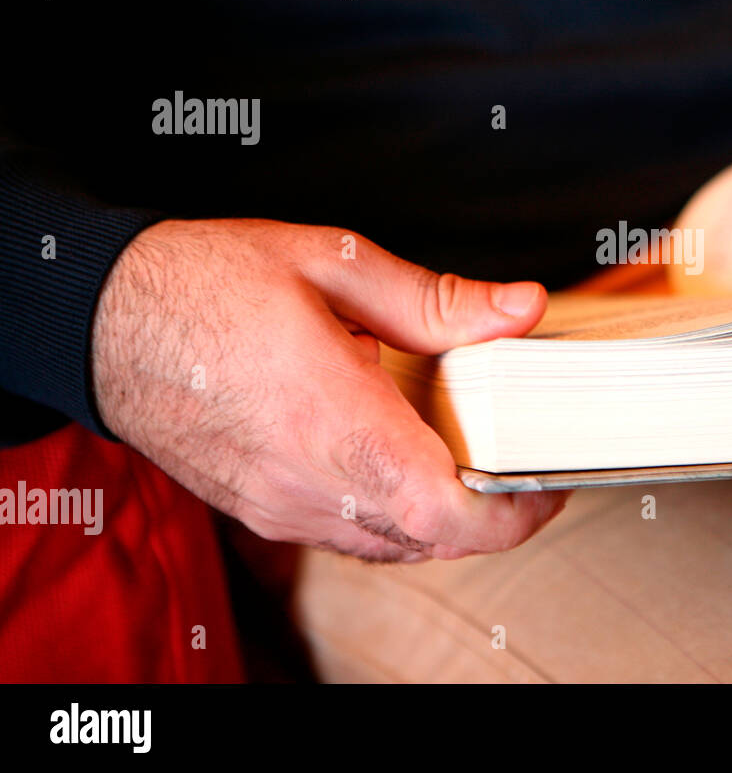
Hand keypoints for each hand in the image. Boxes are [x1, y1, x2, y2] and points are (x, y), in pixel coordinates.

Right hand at [91, 218, 566, 561]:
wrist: (106, 321)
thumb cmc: (208, 283)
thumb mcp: (330, 262)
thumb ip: (435, 298)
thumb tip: (521, 308)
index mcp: (331, 418)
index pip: (442, 510)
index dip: (513, 511)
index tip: (548, 479)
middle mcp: (306, 481)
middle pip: (432, 538)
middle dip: (497, 513)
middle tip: (527, 460)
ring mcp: (282, 506)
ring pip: (397, 546)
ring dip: (450, 516)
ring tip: (474, 454)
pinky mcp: (266, 511)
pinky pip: (355, 538)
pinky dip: (402, 516)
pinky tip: (410, 462)